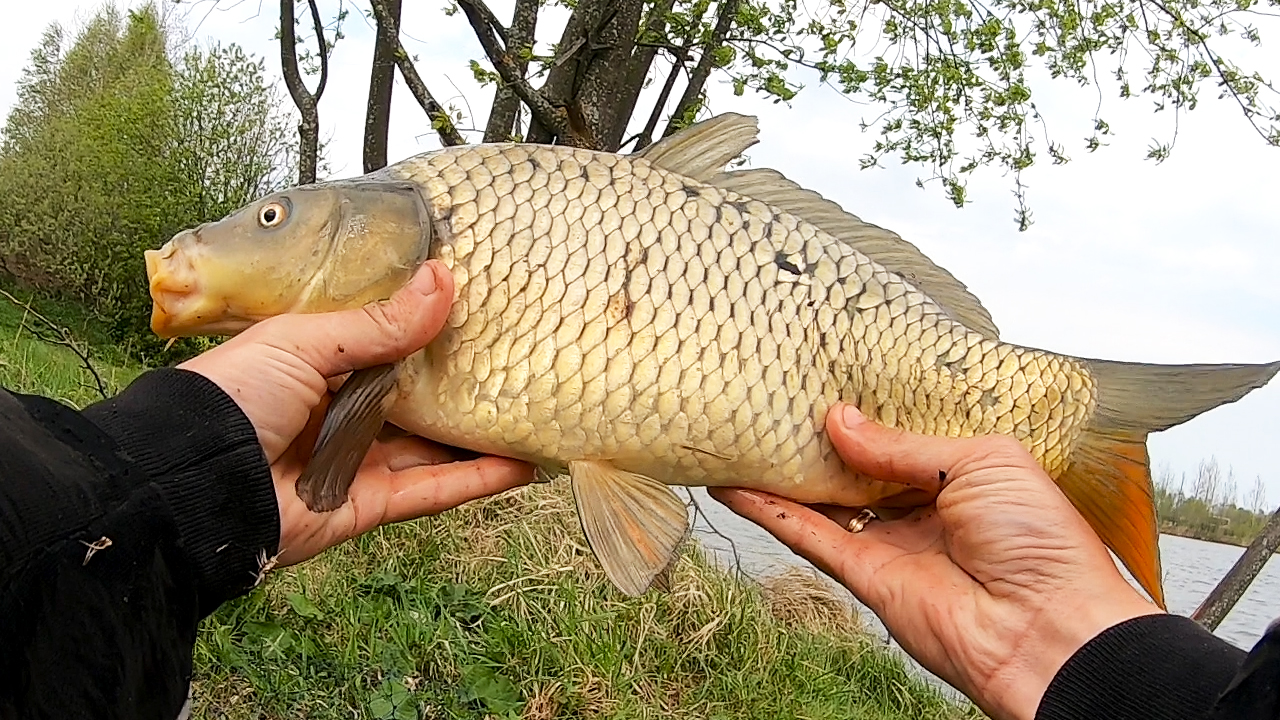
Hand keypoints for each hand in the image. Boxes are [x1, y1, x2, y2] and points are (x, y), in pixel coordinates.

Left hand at [178, 261, 534, 566]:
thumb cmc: (235, 396)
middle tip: (517, 361)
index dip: (426, 329)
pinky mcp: (367, 505)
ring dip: (479, 434)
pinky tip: (520, 466)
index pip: (382, 343)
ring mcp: (355, 460)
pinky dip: (475, 480)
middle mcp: (338, 410)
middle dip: (461, 383)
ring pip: (431, 446)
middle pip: (414, 397)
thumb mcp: (304, 341)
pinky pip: (430, 491)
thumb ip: (379, 324)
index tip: (477, 310)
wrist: (194, 483)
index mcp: (315, 363)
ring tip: (533, 414)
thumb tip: (443, 281)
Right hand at [709, 404, 1163, 719]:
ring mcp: (890, 541)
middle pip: (855, 466)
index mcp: (961, 473)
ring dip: (780, 473)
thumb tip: (838, 418)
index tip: (824, 377)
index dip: (864, 409)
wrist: (1048, 629)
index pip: (900, 434)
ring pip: (823, 500)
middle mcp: (922, 506)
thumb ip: (901, 444)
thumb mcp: (981, 461)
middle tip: (771, 401)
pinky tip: (735, 488)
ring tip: (738, 437)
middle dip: (816, 437)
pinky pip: (810, 536)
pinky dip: (769, 513)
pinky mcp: (865, 575)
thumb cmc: (1043, 542)